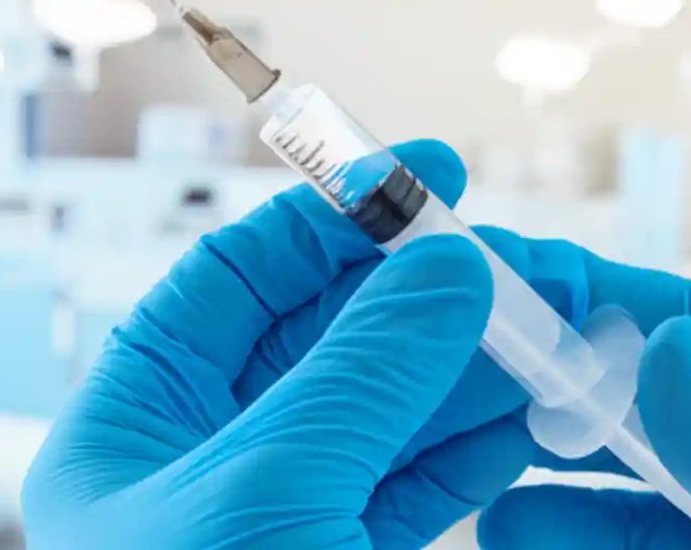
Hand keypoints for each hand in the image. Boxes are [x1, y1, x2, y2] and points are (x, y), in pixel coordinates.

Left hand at [21, 141, 559, 548]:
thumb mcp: (270, 498)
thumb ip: (361, 373)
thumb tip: (448, 264)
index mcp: (134, 434)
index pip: (231, 283)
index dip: (325, 219)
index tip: (421, 174)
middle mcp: (207, 466)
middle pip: (325, 337)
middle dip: (424, 292)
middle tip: (519, 258)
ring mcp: (288, 518)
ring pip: (389, 407)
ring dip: (473, 359)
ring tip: (555, 314)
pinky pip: (425, 481)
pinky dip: (485, 438)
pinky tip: (541, 398)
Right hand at [475, 240, 690, 548]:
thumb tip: (661, 349)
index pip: (679, 324)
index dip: (581, 295)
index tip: (490, 280)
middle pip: (624, 411)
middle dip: (538, 393)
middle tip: (449, 384)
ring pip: (607, 501)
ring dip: (534, 485)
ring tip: (474, 481)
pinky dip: (563, 543)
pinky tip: (518, 538)